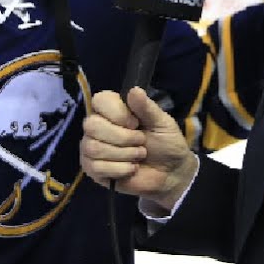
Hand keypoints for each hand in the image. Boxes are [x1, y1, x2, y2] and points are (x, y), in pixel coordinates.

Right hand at [81, 87, 197, 212]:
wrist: (171, 173)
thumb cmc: (166, 143)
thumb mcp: (162, 123)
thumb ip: (147, 108)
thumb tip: (134, 90)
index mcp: (113, 109)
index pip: (99, 100)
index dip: (117, 112)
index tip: (136, 123)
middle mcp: (98, 126)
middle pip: (92, 125)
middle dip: (122, 137)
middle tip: (141, 141)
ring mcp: (92, 148)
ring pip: (93, 148)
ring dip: (123, 154)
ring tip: (139, 156)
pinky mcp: (93, 169)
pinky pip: (95, 167)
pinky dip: (119, 169)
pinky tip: (131, 168)